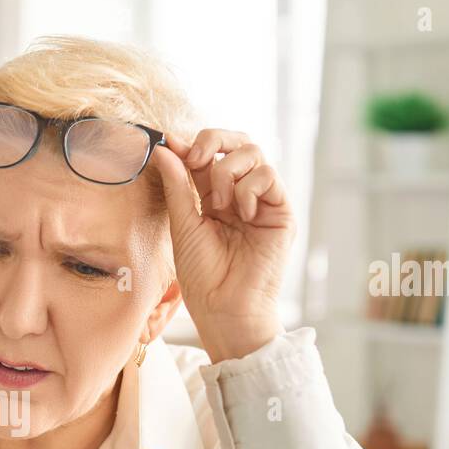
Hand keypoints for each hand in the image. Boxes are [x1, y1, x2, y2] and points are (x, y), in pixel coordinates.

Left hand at [151, 129, 294, 362]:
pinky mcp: (281, 210)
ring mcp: (262, 201)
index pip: (209, 154)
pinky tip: (243, 214)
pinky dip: (249, 188)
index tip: (171, 144)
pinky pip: (268, 175)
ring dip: (227, 171)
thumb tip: (166, 147)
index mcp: (213, 197)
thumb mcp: (183, 225)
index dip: (191, 144)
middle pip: (237, 141)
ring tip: (218, 205)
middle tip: (196, 158)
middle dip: (213, 139)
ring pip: (253, 152)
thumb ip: (178, 185)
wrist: (225, 308)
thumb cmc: (203, 276)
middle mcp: (240, 194)